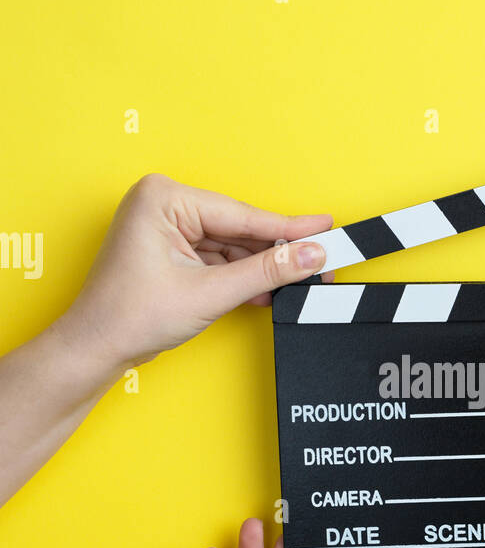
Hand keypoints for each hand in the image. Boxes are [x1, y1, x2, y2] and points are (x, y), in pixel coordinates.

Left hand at [58, 172, 332, 370]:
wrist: (96, 349)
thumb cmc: (128, 316)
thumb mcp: (210, 293)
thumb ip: (265, 272)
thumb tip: (308, 257)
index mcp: (164, 198)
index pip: (242, 214)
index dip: (289, 228)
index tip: (325, 229)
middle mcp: (164, 204)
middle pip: (239, 227)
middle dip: (278, 250)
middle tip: (321, 259)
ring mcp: (166, 226)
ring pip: (232, 244)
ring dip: (262, 267)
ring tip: (300, 279)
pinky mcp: (170, 249)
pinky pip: (217, 257)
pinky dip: (242, 275)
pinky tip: (269, 289)